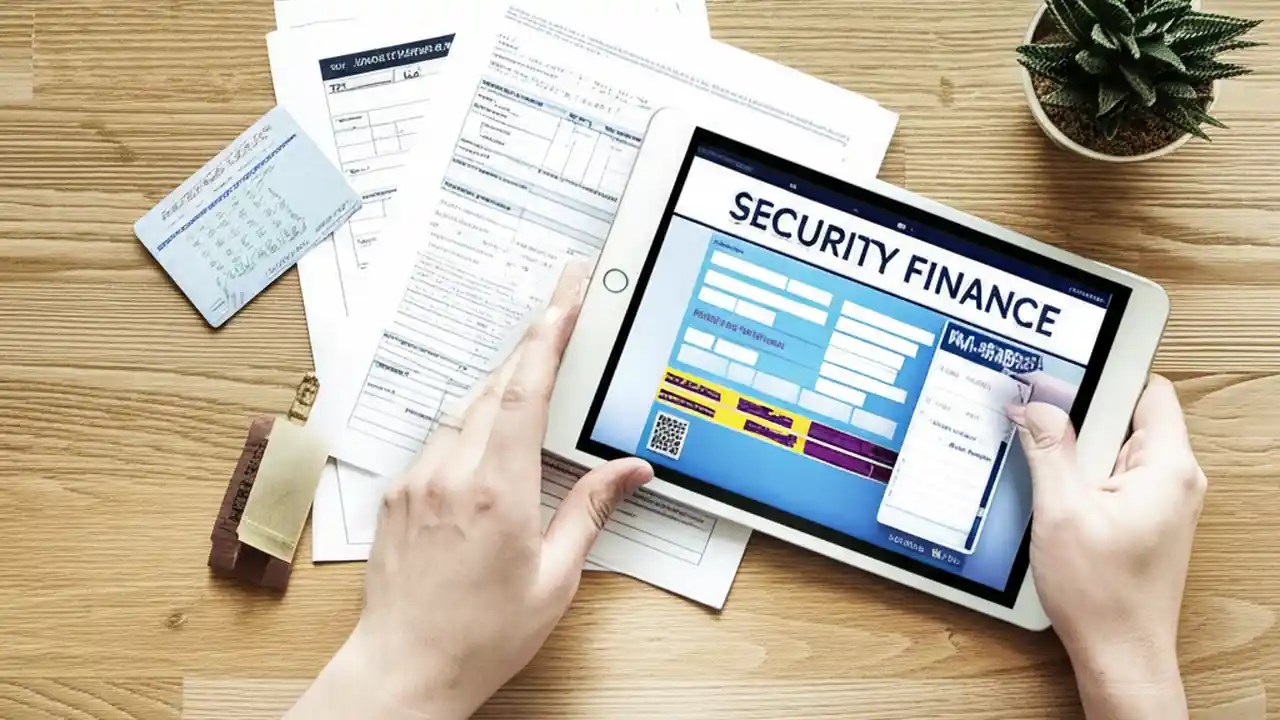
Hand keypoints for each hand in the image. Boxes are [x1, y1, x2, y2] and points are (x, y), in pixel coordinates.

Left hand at [287, 264, 653, 719]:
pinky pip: (439, 442)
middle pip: (494, 389)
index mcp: (498, 492)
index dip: (545, 341)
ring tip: (530, 375)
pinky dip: (469, 428)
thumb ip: (590, 512)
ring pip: (464, 413)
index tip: (562, 305)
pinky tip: (487, 441)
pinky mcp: (397, 494)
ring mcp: (417, 481)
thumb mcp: (554, 579)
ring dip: (499, 390)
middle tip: (557, 312)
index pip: (524, 395)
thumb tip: (630, 471)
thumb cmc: (481, 635)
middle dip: (529, 348)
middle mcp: (451, 475)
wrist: (405, 667)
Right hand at [1010, 375, 1205, 719]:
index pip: (1147, 389)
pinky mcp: (1144, 519)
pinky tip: (1053, 495)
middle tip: (1037, 424)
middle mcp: (1174, 480)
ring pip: (1114, 449)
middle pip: (1126, 417)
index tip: (1062, 374)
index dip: (1103, 375)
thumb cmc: (1103, 596)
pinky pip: (1112, 477)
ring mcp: (1160, 501)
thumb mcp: (1062, 511)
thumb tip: (1036, 404)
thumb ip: (1049, 449)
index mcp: (1167, 468)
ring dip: (1075, 452)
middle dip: (1079, 417)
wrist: (1120, 654)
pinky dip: (1081, 477)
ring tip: (1045, 470)